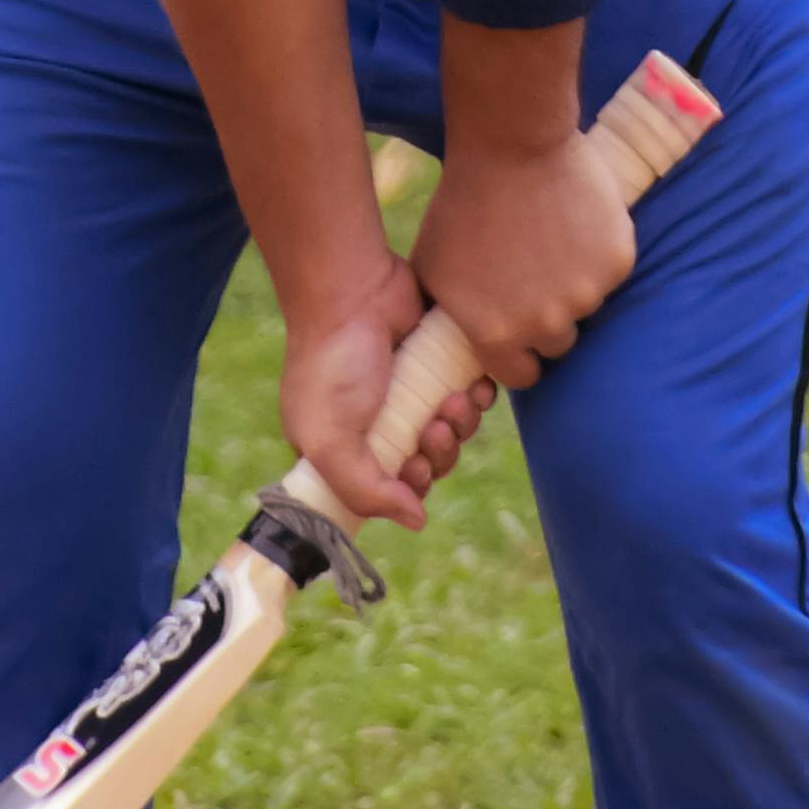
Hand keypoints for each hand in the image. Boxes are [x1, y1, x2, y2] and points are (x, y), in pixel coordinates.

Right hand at [280, 249, 490, 531]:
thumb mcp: (330, 441)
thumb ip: (365, 491)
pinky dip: (478, 399)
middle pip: (426, 464)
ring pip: (452, 432)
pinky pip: (469, 396)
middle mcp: (376, 422)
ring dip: (461, 426)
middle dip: (439, 455)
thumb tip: (417, 521)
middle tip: (436, 429)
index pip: (385, 490)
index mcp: (341, 445)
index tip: (412, 469)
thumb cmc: (334, 363)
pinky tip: (476, 388)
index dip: (408, 489)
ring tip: (454, 403)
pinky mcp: (438, 363)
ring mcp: (410, 391)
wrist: (354, 287)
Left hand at [407, 123, 637, 391]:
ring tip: (550, 236)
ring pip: (587, 304)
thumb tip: (453, 348)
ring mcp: (587, 293)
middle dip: (548, 317)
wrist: (510, 143)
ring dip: (574, 280)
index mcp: (497, 335)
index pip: (522, 375)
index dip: (519, 354)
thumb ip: (448, 319)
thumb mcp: (432, 270)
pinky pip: (611, 271)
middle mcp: (545, 324)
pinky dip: (598, 250)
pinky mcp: (617, 261)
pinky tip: (574, 217)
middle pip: (558, 342)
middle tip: (535, 273)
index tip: (518, 326)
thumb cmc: (462, 203)